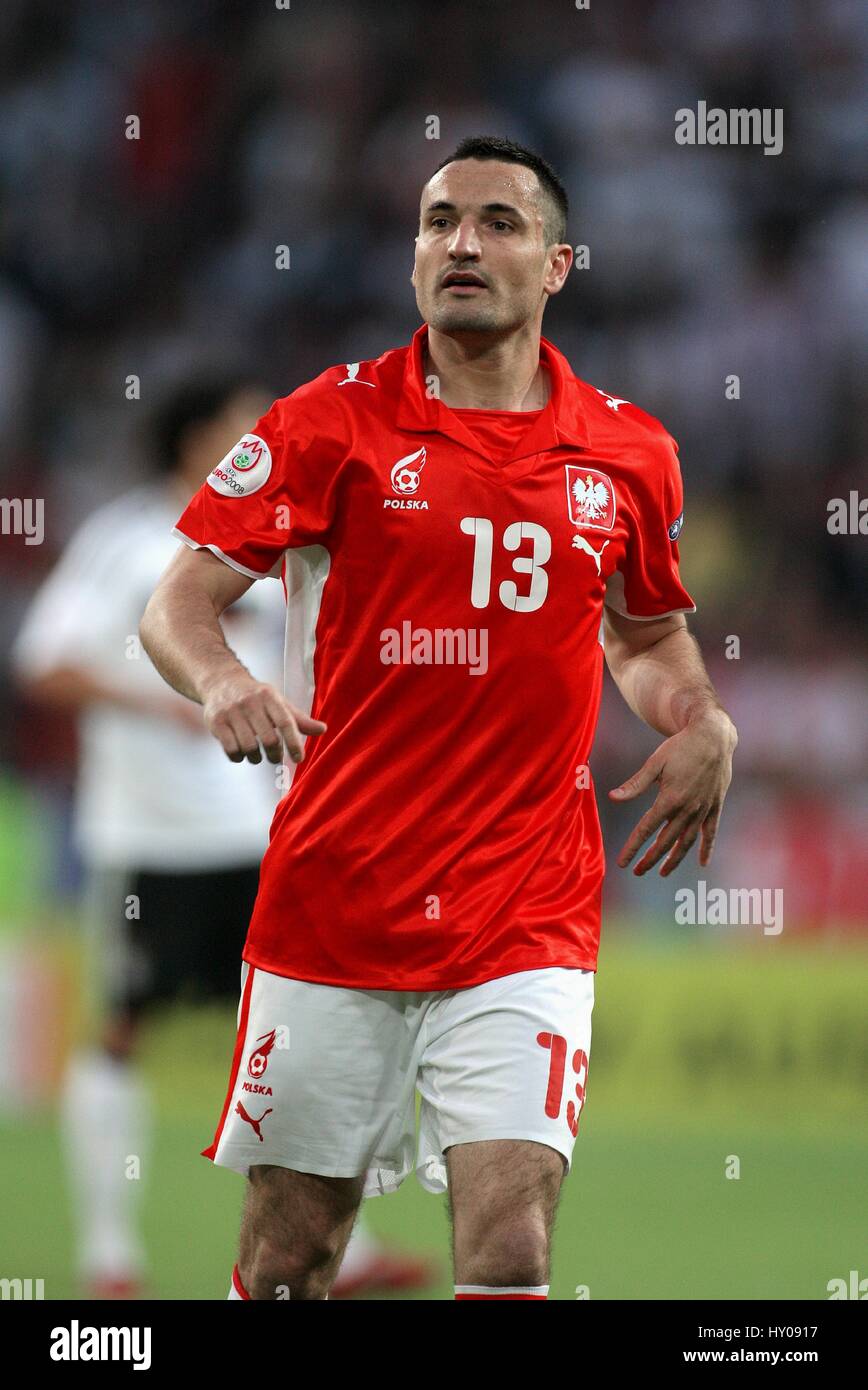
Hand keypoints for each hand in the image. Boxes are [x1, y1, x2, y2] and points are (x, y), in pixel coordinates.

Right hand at [201, 672, 326, 764]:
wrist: (221, 682)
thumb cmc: (256, 697)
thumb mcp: (278, 702)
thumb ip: (298, 719)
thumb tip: (323, 730)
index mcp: (269, 697)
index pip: (285, 722)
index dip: (294, 743)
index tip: (299, 758)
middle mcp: (250, 703)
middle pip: (268, 739)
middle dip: (274, 754)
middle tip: (276, 758)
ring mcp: (231, 712)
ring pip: (249, 747)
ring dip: (256, 758)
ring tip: (257, 755)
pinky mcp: (216, 722)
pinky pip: (231, 750)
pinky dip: (239, 757)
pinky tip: (242, 753)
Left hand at [609, 709, 736, 875]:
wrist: (713, 737)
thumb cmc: (680, 747)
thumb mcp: (655, 763)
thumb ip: (635, 784)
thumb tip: (612, 797)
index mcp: (669, 798)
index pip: (646, 830)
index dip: (633, 847)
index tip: (622, 862)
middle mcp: (687, 808)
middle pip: (665, 841)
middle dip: (650, 859)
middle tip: (637, 871)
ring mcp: (703, 809)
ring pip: (687, 841)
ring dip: (674, 859)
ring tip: (662, 872)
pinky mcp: (715, 806)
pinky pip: (711, 833)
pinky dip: (706, 848)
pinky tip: (702, 863)